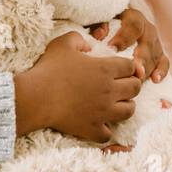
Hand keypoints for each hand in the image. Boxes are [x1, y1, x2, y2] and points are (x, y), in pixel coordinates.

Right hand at [12, 32, 141, 141]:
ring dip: (126, 106)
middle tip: (122, 85)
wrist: (35, 97)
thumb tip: (88, 45)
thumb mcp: (63, 43)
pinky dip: (106, 129)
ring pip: (129, 111)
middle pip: (135, 88)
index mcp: (105, 69)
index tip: (121, 69)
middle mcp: (109, 91)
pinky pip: (109, 133)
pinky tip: (99, 123)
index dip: (128, 66)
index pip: (131, 66)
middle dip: (132, 84)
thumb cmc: (49, 69)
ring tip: (117, 104)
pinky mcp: (92, 129)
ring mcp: (103, 112)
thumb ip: (79, 39)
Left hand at [88, 7, 168, 83]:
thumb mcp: (100, 20)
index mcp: (133, 17)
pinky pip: (164, 62)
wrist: (116, 25)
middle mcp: (147, 28)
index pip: (133, 25)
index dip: (124, 37)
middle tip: (134, 69)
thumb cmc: (105, 24)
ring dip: (148, 68)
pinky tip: (155, 79)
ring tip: (139, 79)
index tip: (111, 48)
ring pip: (155, 55)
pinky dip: (161, 71)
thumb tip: (99, 35)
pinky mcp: (159, 54)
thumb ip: (99, 26)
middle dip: (141, 57)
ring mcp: (155, 42)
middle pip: (148, 42)